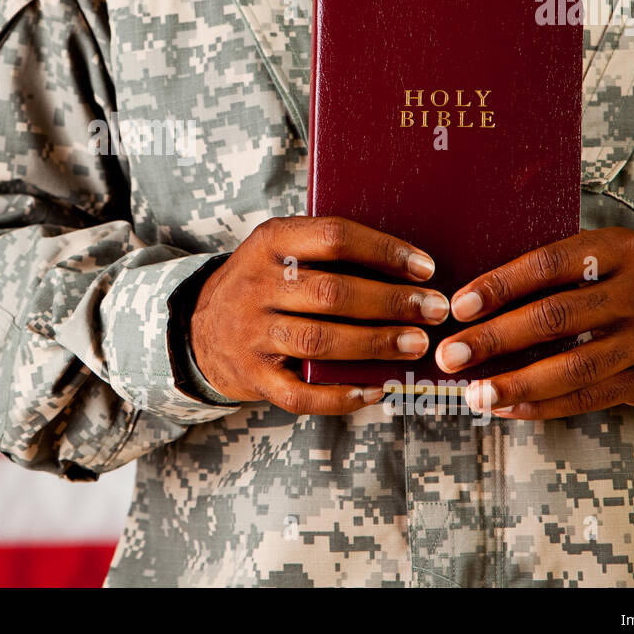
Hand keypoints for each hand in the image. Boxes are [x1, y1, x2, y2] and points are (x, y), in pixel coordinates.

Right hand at [189, 216, 448, 413]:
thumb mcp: (279, 249)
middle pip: (332, 292)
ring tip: (417, 345)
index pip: (333, 237)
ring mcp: (252, 334)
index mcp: (269, 242)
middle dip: (391, 302)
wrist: (199, 326)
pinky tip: (377, 390)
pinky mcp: (253, 376)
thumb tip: (407, 268)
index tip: (426, 267)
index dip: (384, 251)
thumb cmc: (263, 283)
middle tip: (434, 310)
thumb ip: (325, 250)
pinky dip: (342, 397)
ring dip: (375, 344)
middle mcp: (256, 285)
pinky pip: (300, 394)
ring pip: (320, 341)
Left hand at [434, 227, 633, 418]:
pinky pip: (587, 397)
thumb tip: (474, 298)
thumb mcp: (605, 254)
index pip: (548, 264)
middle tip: (450, 354)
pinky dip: (542, 405)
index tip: (458, 307)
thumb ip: (554, 269)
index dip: (500, 286)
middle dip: (494, 339)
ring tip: (474, 395)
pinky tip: (506, 407)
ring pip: (572, 366)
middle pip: (554, 318)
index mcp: (617, 249)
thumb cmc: (628, 281)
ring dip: (516, 383)